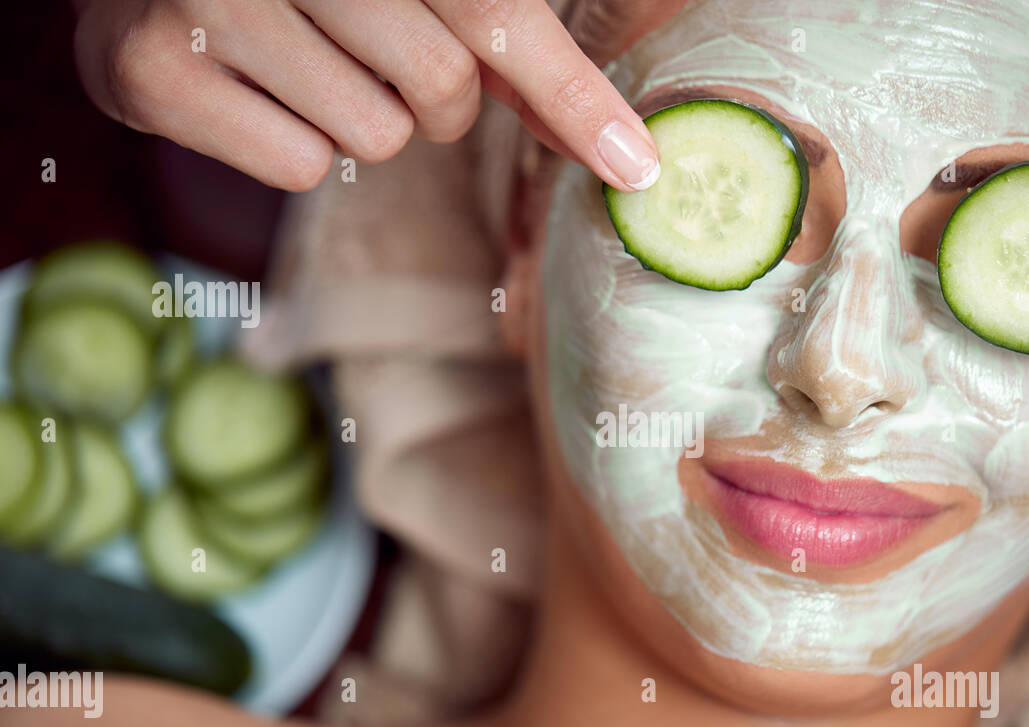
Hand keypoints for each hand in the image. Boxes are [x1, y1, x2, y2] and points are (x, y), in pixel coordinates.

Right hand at [73, 0, 659, 192]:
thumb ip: (495, 32)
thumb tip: (604, 133)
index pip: (495, 13)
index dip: (571, 96)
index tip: (633, 165)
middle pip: (444, 89)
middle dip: (436, 99)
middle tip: (374, 53)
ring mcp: (212, 2)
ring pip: (376, 137)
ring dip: (362, 120)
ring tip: (301, 61)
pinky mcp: (156, 70)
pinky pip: (301, 167)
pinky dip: (294, 148)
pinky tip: (253, 92)